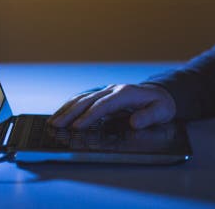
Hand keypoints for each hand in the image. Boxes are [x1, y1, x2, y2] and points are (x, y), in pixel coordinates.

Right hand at [48, 83, 176, 129]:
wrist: (160, 94)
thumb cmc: (160, 105)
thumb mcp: (162, 112)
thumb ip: (149, 117)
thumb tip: (135, 122)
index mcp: (126, 93)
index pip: (104, 105)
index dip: (90, 115)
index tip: (77, 126)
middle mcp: (114, 89)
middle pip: (89, 100)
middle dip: (71, 113)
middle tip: (56, 125)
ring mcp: (107, 90)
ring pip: (83, 98)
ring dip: (67, 109)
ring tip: (53, 121)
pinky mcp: (103, 95)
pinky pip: (84, 99)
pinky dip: (71, 106)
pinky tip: (61, 114)